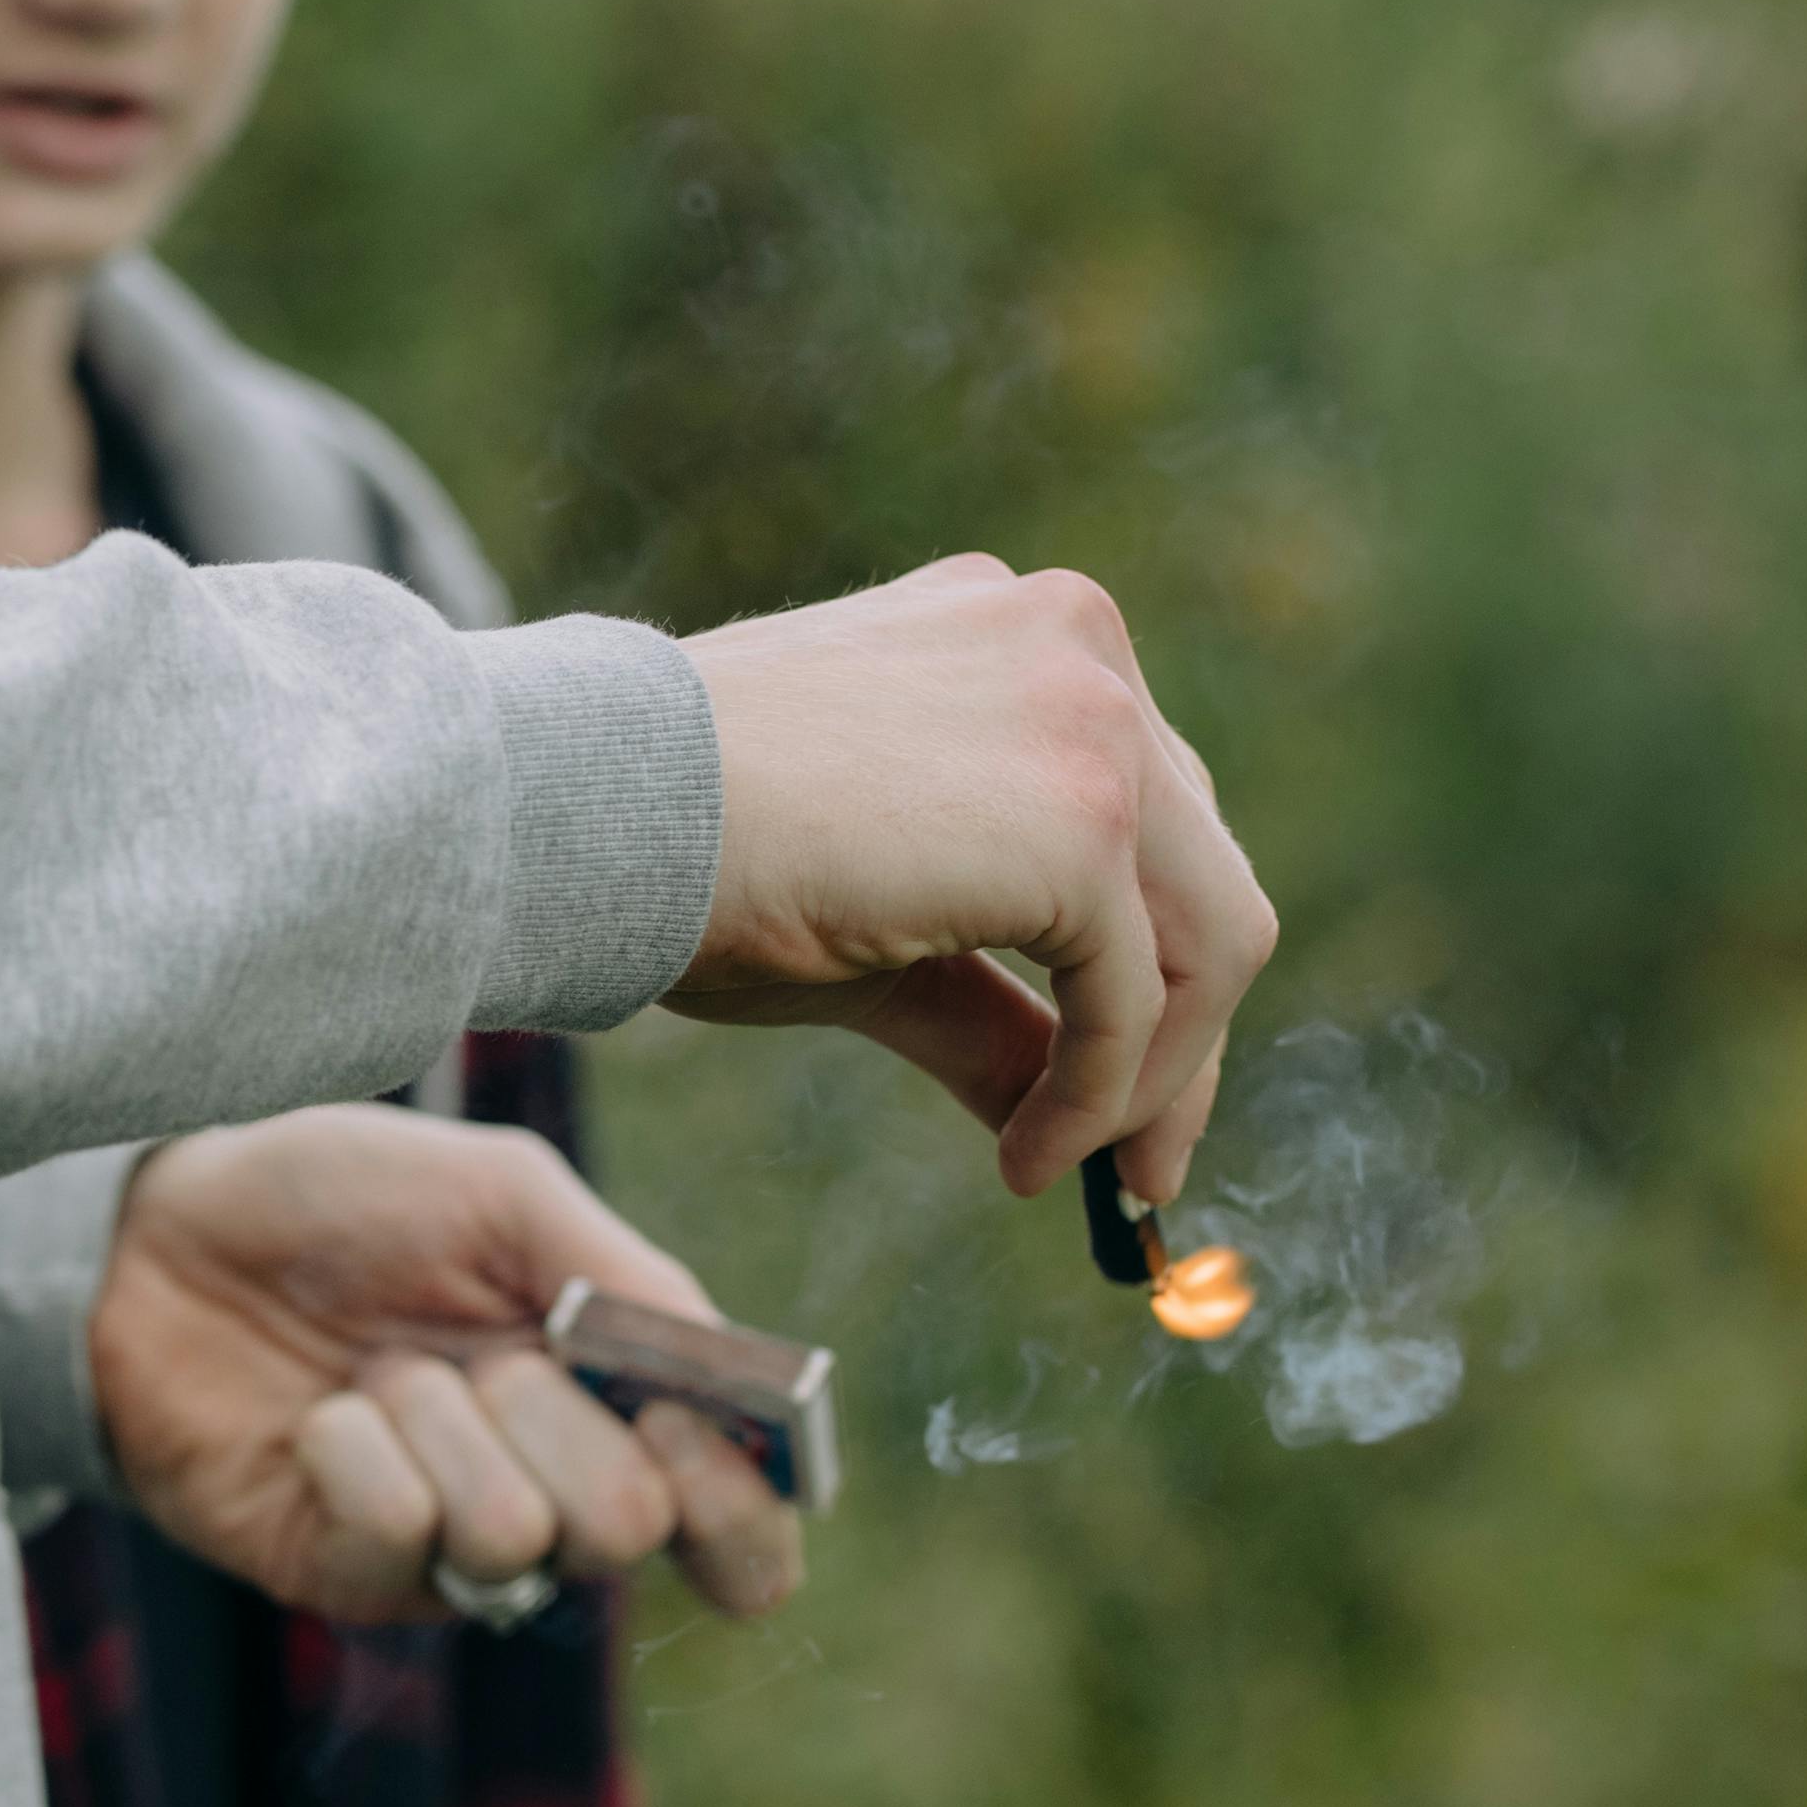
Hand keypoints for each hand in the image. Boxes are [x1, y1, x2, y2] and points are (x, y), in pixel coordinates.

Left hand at [91, 1107, 803, 1626]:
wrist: (161, 1232)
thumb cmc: (339, 1203)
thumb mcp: (505, 1193)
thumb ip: (631, 1277)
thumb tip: (733, 1377)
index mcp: (617, 1408)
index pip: (741, 1529)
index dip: (741, 1497)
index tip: (687, 1419)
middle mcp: (550, 1495)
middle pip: (633, 1528)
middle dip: (563, 1421)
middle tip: (490, 1355)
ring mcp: (446, 1550)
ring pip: (516, 1536)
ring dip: (445, 1423)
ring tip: (382, 1370)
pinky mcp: (346, 1579)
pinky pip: (401, 1536)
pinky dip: (358, 1451)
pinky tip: (321, 1417)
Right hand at [678, 557, 1276, 1205]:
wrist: (594, 813)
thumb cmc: (687, 854)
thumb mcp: (879, 928)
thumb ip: (988, 1002)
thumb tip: (1061, 1116)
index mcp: (1022, 635)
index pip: (1154, 814)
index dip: (1154, 964)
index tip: (1120, 1093)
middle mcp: (1078, 643)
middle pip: (1204, 873)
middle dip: (1185, 1039)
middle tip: (1142, 1167)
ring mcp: (1093, 716)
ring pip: (1213, 936)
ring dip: (1159, 1082)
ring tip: (1077, 1172)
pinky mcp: (1085, 817)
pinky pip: (1139, 997)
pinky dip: (1102, 1100)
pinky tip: (1030, 1164)